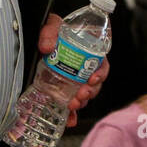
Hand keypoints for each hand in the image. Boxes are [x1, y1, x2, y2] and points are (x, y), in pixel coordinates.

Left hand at [36, 12, 108, 128]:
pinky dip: (71, 114)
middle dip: (90, 92)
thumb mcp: (53, 25)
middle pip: (95, 84)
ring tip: (73, 105)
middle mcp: (85, 69)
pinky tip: (69, 120)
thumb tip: (46, 47)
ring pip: (85, 95)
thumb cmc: (55, 29)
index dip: (101, 74)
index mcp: (89, 53)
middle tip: (81, 95)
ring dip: (81, 102)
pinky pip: (72, 104)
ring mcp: (75, 80)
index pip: (102, 66)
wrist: (44, 37)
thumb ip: (49, 32)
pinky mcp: (64, 89)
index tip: (93, 78)